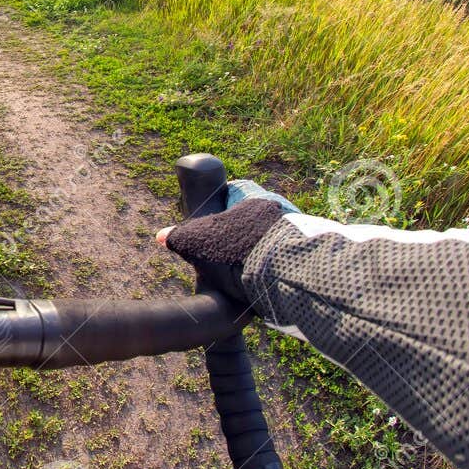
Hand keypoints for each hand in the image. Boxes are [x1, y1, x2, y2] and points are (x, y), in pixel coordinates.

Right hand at [154, 194, 289, 309]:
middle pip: (253, 214)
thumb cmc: (236, 249)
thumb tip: (162, 236)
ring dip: (260, 245)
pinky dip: (274, 260)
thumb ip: (179, 236)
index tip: (214, 226)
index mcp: (250, 194)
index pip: (233, 192)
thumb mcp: (198, 242)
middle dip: (241, 230)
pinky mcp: (306, 248)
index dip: (221, 208)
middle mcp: (276, 204)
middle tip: (228, 249)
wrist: (283, 272)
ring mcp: (294, 225)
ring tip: (247, 267)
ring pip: (269, 232)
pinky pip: (285, 250)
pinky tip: (265, 276)